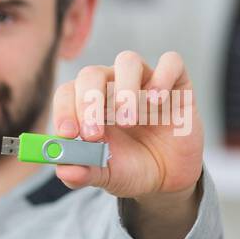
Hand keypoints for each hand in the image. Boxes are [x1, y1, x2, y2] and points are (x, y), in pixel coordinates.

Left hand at [50, 50, 204, 200]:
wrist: (166, 178)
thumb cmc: (129, 169)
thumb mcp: (104, 176)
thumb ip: (82, 173)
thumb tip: (63, 170)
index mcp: (87, 106)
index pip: (67, 92)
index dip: (63, 109)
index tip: (68, 134)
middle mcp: (112, 87)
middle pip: (91, 74)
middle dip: (88, 102)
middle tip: (94, 134)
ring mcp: (143, 82)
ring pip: (127, 61)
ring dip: (123, 89)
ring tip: (128, 121)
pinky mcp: (176, 83)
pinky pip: (171, 62)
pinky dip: (162, 77)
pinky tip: (157, 102)